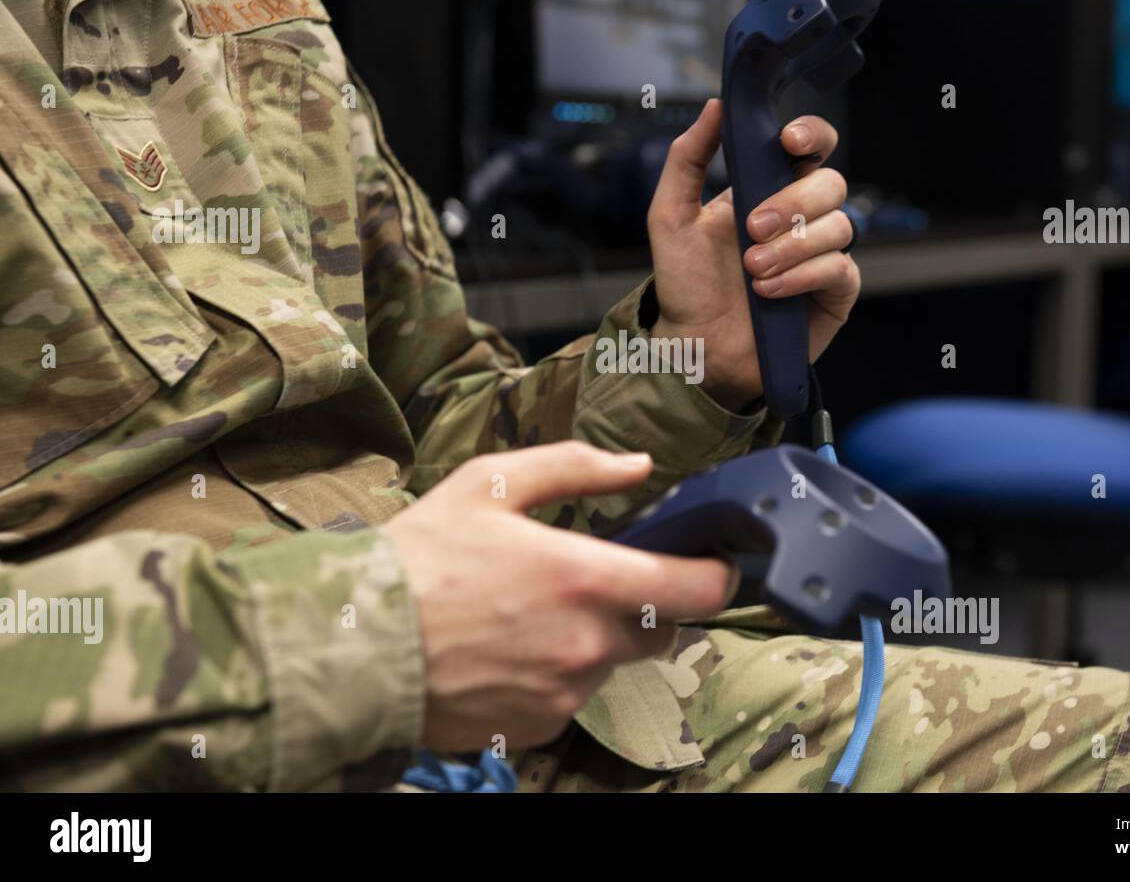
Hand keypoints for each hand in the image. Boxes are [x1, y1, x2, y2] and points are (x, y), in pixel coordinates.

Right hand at [386, 441, 738, 752]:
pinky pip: (572, 695)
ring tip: (531, 613)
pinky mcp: (539, 725)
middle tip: (595, 580)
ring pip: (613, 662)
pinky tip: (511, 649)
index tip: (711, 563)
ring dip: (595, 638)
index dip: (715, 575)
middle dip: (645, 603)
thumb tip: (637, 465)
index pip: (696, 589)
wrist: (353, 646)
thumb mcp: (489, 485)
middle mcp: (586, 644)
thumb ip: (574, 467)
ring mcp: (564, 691)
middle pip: (661, 629)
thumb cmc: (418, 559)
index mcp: (584, 579)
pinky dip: (558, 672)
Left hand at [646, 98, 859, 411]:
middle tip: (751, 228)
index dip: (811, 133)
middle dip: (792, 201)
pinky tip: (769, 292)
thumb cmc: (686, 284)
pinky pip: (840, 269)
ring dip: (792, 246)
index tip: (787, 141)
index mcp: (769, 188)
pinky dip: (803, 276)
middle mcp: (802, 216)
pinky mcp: (835, 291)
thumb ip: (687, 159)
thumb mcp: (670, 217)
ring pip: (839, 225)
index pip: (811, 145)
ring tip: (752, 270)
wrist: (694, 347)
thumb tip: (714, 107)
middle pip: (830, 182)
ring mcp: (823, 253)